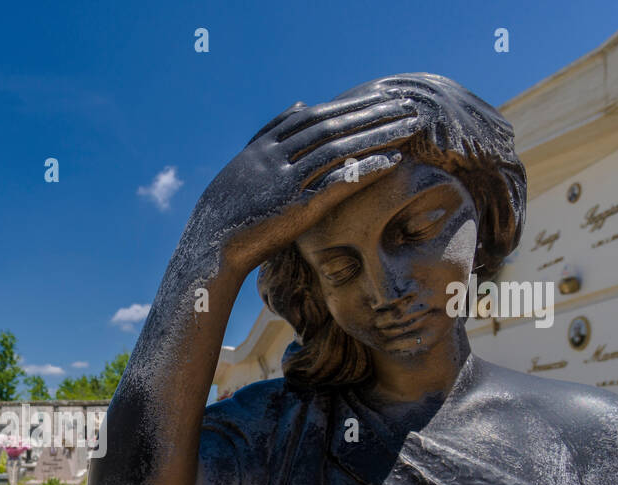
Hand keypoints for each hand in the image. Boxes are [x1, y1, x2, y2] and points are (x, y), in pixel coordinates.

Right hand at [190, 92, 420, 272]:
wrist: (207, 252)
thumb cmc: (222, 216)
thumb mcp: (241, 167)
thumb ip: (269, 134)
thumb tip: (300, 104)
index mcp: (260, 148)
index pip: (312, 117)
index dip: (347, 106)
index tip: (377, 98)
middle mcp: (273, 159)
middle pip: (330, 126)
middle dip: (371, 113)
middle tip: (405, 104)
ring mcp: (283, 183)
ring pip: (339, 149)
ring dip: (378, 135)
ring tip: (410, 126)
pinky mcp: (295, 209)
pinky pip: (337, 184)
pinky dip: (366, 171)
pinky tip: (392, 161)